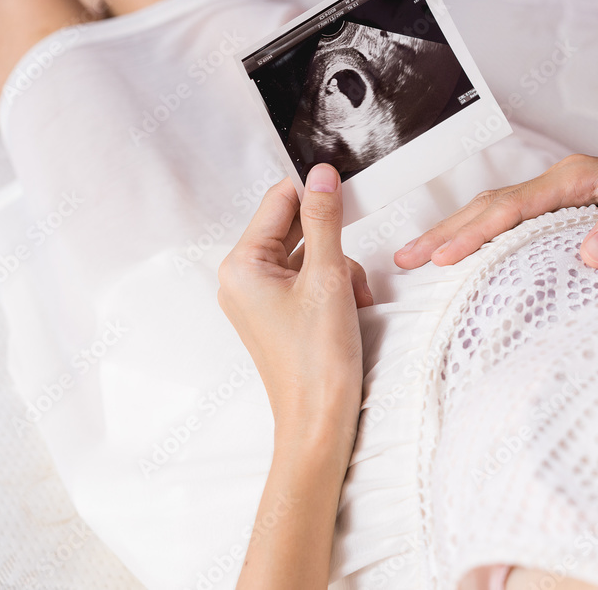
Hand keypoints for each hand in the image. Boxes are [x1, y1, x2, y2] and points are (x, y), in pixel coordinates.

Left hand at [217, 164, 371, 439]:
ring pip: (308, 255)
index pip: (279, 202)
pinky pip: (309, 281)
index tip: (349, 189)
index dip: (316, 193)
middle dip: (333, 241)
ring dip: (340, 269)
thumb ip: (325, 220)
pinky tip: (351, 309)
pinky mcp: (279, 316)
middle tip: (354, 257)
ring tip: (355, 300)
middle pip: (293, 229)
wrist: (319, 421)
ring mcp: (260, 299)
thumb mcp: (328, 277)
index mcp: (242, 265)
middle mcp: (243, 279)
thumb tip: (322, 175)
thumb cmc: (318, 359)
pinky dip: (335, 288)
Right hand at [394, 148, 597, 269]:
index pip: (510, 207)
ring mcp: (554, 192)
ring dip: (455, 231)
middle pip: (487, 205)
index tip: (445, 257)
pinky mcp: (558, 206)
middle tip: (407, 258)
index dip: (475, 232)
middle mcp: (557, 181)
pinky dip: (479, 233)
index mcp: (572, 178)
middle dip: (445, 231)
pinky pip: (508, 218)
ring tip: (419, 255)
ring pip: (492, 209)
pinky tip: (465, 251)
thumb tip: (591, 254)